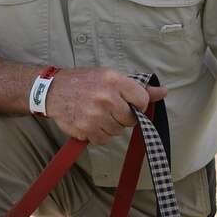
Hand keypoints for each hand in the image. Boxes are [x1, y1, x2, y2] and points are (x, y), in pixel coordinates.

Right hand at [44, 67, 166, 144]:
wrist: (53, 90)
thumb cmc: (84, 82)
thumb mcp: (110, 77)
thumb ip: (138, 87)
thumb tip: (164, 92)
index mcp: (114, 80)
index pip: (143, 99)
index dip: (139, 105)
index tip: (131, 104)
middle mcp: (106, 97)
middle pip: (130, 119)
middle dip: (123, 117)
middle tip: (110, 108)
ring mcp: (95, 115)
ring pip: (117, 131)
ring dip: (110, 126)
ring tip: (98, 114)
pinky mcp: (86, 129)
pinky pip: (103, 140)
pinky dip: (99, 134)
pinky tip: (90, 123)